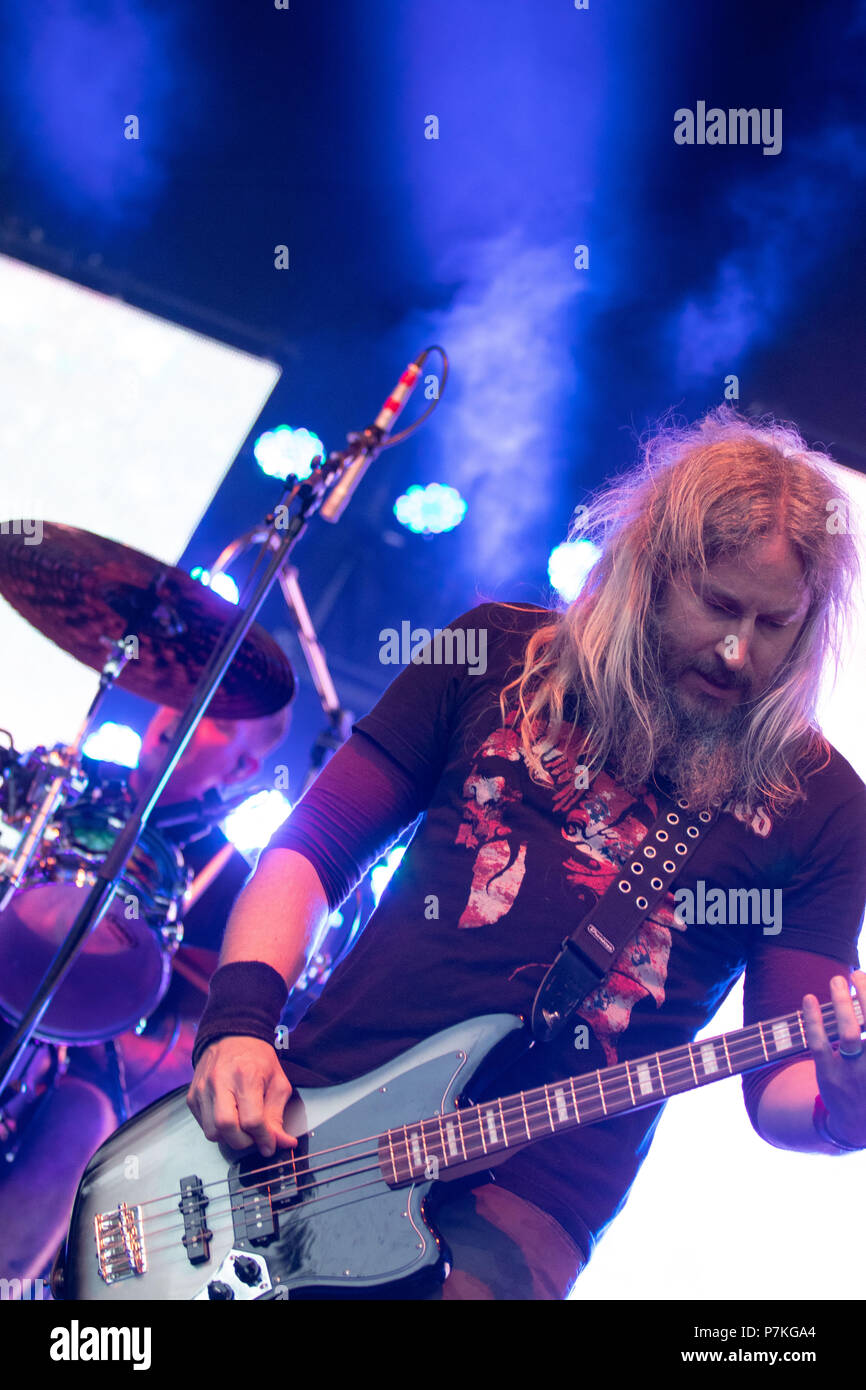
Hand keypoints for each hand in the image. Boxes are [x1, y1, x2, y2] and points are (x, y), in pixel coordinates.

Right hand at [186, 1035, 296, 1156]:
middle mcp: (220, 1082)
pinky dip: (217, 1129)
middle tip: (255, 1136)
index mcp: (246, 1076)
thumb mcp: (277, 1082)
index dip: (263, 1138)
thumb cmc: (257, 1058)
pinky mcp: (192, 1096)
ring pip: (212, 1132)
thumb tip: (283, 1143)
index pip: (251, 1120)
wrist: (231, 1036)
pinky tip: (229, 1117)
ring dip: (229, 1138)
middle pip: (226, 1128)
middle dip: (244, 1142)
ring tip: (241, 1127)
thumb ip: (278, 1115)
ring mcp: (202, 1089)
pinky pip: (203, 1125)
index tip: (270, 1145)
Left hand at [803, 971, 865, 1147]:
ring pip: (848, 1033)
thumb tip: (862, 999)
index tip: (865, 976)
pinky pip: (819, 1043)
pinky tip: (809, 998)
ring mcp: (854, 1073)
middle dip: (865, 995)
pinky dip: (813, 1019)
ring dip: (841, 1003)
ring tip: (836, 979)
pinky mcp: (829, 1076)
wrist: (858, 1124)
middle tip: (855, 974)